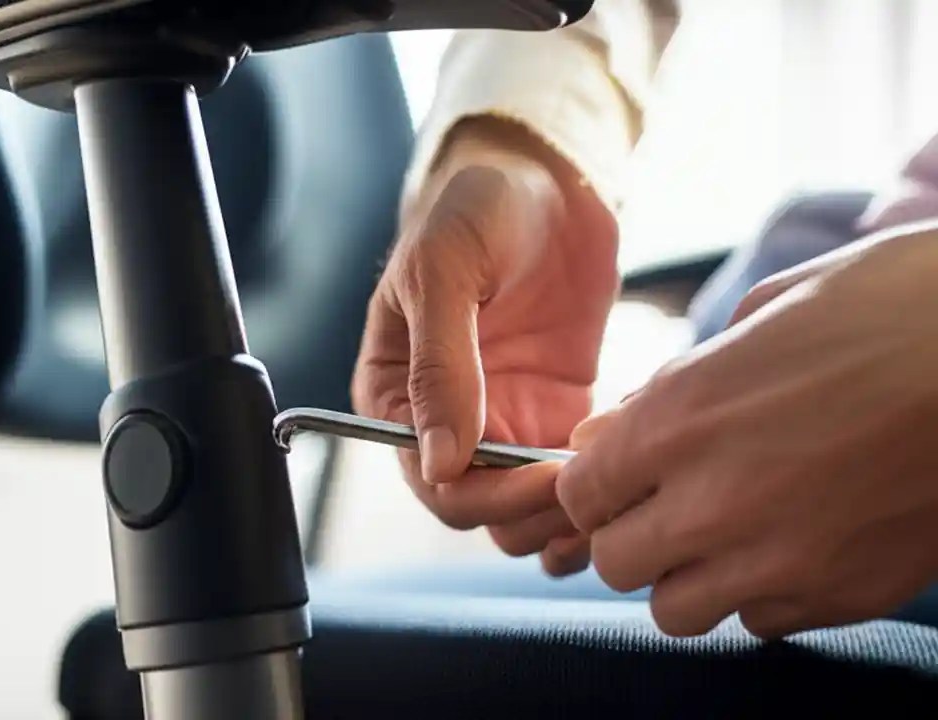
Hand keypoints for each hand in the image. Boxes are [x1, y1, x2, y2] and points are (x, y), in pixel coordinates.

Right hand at [351, 117, 618, 574]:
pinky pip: (567, 476)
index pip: (434, 483)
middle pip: (482, 508)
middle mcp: (442, 420)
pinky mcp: (553, 411)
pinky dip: (598, 481)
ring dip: (566, 513)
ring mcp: (501, 419)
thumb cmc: (475, 208)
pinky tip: (630, 455)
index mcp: (395, 395)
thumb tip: (441, 463)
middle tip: (593, 486)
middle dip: (532, 510)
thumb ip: (440, 366)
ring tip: (616, 483)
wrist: (544, 177)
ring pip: (525, 509)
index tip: (545, 476)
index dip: (487, 493)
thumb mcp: (444, 272)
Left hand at [556, 226, 937, 638]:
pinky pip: (759, 622)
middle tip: (667, 505)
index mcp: (681, 418)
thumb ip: (676, 384)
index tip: (621, 473)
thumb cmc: (894, 306)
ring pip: (676, 611)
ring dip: (687, 575)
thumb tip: (613, 431)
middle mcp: (714, 500)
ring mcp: (780, 559)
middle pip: (614, 562)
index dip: (596, 484)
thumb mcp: (765, 314)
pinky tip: (792, 546)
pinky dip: (760, 594)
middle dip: (631, 534)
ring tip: (726, 534)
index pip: (579, 493)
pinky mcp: (843, 594)